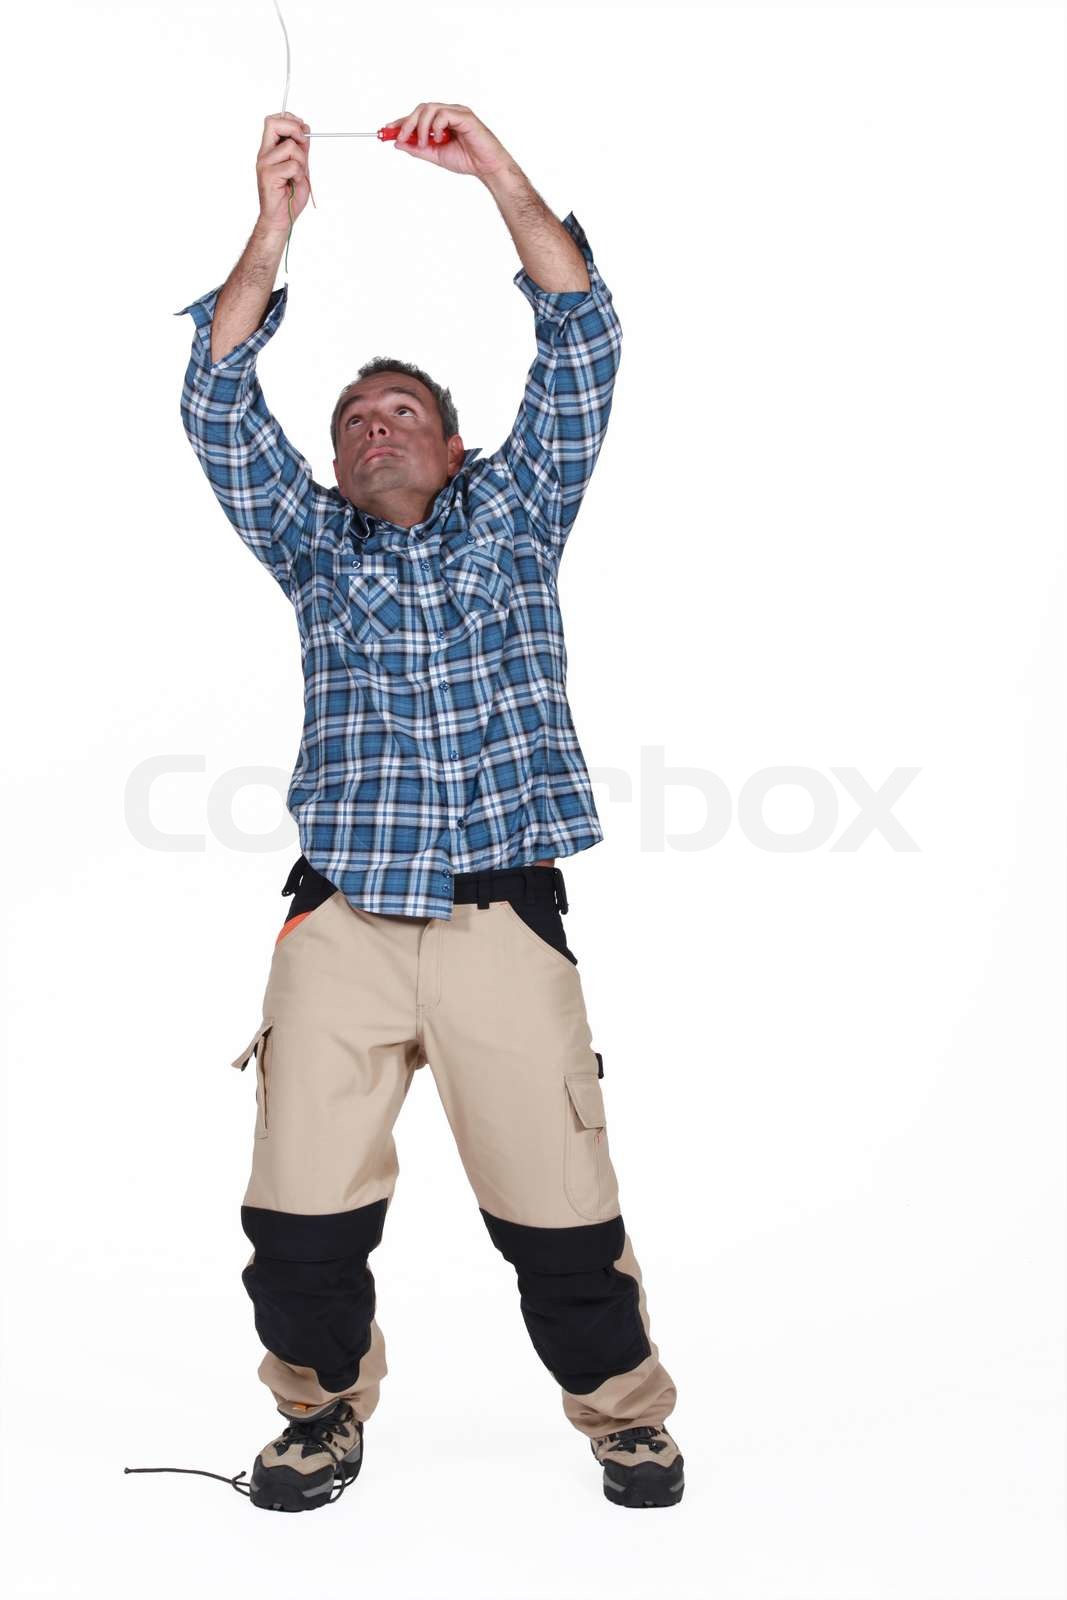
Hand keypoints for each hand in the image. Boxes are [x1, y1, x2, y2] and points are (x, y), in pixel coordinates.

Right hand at [256, 112, 315, 231]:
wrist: (281, 218)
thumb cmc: (289, 195)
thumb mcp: (300, 166)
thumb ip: (301, 149)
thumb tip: (306, 128)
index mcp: (269, 150)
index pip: (273, 121)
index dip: (289, 119)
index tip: (302, 129)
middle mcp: (264, 154)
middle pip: (273, 123)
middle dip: (294, 129)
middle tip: (303, 143)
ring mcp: (264, 164)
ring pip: (290, 146)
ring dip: (301, 160)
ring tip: (297, 175)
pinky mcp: (268, 175)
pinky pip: (292, 166)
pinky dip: (299, 174)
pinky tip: (294, 183)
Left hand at [388, 103, 513, 180]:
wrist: (487, 168)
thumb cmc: (467, 160)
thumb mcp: (436, 156)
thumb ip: (418, 149)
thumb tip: (398, 144)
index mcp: (442, 121)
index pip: (417, 116)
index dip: (401, 121)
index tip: (387, 130)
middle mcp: (448, 113)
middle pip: (421, 108)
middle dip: (407, 123)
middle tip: (401, 138)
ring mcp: (457, 112)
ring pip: (429, 109)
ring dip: (421, 127)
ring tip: (426, 144)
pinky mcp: (465, 116)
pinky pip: (443, 115)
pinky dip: (436, 127)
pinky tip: (440, 140)